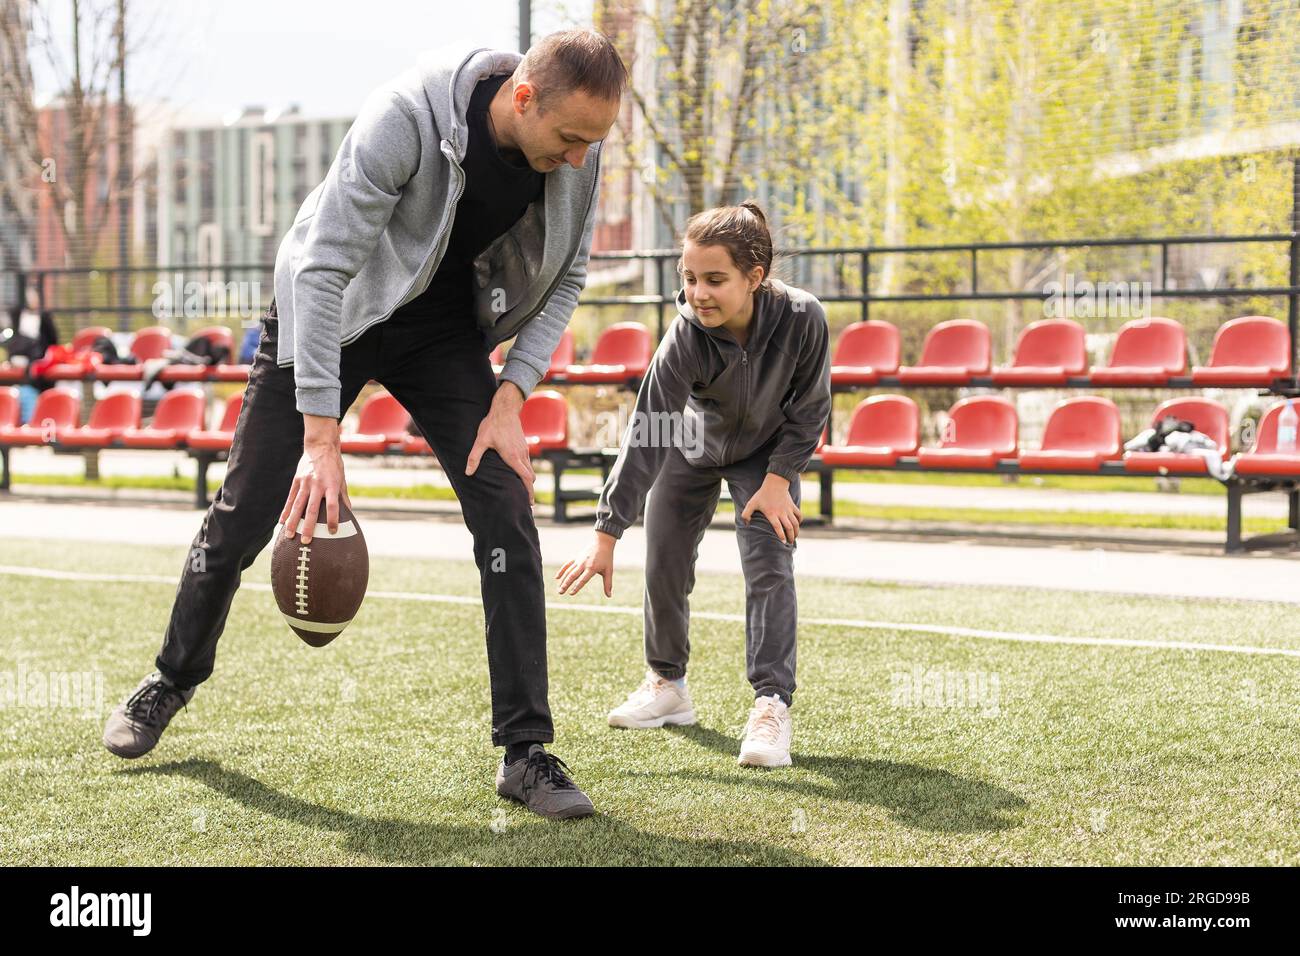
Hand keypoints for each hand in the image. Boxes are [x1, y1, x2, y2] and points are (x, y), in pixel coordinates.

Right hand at [280, 414, 351, 544]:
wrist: (320, 446)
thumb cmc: (334, 465)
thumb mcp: (342, 480)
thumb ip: (343, 497)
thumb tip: (349, 515)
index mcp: (331, 485)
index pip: (333, 506)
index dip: (333, 519)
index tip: (332, 532)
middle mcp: (317, 485)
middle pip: (312, 509)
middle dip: (309, 526)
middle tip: (306, 541)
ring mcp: (305, 483)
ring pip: (297, 505)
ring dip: (293, 521)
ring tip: (289, 535)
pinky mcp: (296, 481)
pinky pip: (290, 498)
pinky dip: (285, 511)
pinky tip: (281, 522)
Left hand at [466, 382, 534, 504]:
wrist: (505, 409)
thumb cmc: (492, 425)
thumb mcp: (481, 441)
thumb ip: (474, 458)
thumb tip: (468, 473)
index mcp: (512, 457)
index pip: (525, 478)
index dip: (528, 491)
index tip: (530, 502)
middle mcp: (521, 455)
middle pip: (531, 476)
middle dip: (530, 489)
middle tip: (527, 501)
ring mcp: (524, 450)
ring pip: (530, 469)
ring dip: (528, 480)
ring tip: (523, 490)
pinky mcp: (524, 445)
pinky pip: (528, 462)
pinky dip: (526, 471)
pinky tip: (519, 473)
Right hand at [556, 532, 616, 596]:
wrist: (602, 542)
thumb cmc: (606, 558)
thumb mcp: (608, 571)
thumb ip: (608, 584)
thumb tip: (609, 596)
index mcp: (592, 568)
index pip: (582, 580)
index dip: (576, 587)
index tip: (571, 593)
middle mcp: (583, 564)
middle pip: (572, 576)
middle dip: (566, 584)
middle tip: (560, 592)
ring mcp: (578, 560)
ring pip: (568, 571)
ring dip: (563, 580)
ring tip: (559, 589)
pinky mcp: (576, 557)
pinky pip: (567, 564)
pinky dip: (562, 571)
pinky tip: (557, 578)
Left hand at [740, 473, 801, 543]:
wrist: (775, 483)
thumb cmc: (762, 494)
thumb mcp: (752, 503)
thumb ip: (746, 514)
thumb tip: (746, 524)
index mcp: (772, 513)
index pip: (778, 527)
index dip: (781, 536)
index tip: (782, 542)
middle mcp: (781, 512)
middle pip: (789, 527)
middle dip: (790, 537)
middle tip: (789, 543)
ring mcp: (788, 509)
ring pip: (795, 523)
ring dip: (796, 532)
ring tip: (794, 538)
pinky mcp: (792, 506)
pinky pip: (799, 515)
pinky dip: (799, 521)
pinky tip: (797, 525)